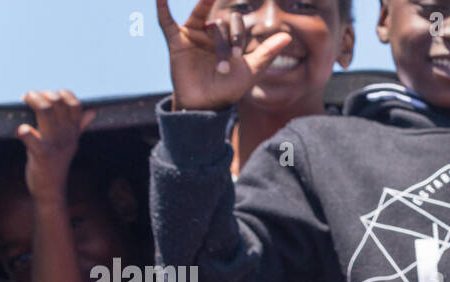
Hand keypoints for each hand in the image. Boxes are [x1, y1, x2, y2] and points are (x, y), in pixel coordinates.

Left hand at [17, 90, 95, 200]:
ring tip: (24, 102)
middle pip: (57, 102)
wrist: (51, 189)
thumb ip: (80, 126)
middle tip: (29, 98)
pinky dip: (23, 130)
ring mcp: (55, 144)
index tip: (49, 97)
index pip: (75, 104)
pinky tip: (20, 130)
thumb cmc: (56, 163)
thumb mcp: (71, 143)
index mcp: (74, 132)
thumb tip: (92, 111)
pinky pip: (29, 136)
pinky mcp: (41, 154)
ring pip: (45, 111)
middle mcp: (67, 135)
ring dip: (32, 100)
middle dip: (41, 94)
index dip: (62, 95)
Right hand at [156, 0, 293, 111]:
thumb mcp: (251, 71)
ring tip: (211, 23)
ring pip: (202, 18)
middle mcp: (211, 34)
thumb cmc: (228, 89)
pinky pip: (166, 20)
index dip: (239, 37)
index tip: (237, 57)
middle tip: (225, 64)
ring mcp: (193, 35)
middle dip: (225, 41)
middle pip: (220, 22)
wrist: (205, 104)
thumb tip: (288, 36)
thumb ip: (267, 53)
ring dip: (212, 32)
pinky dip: (162, 6)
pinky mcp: (176, 41)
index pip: (237, 24)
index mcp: (228, 39)